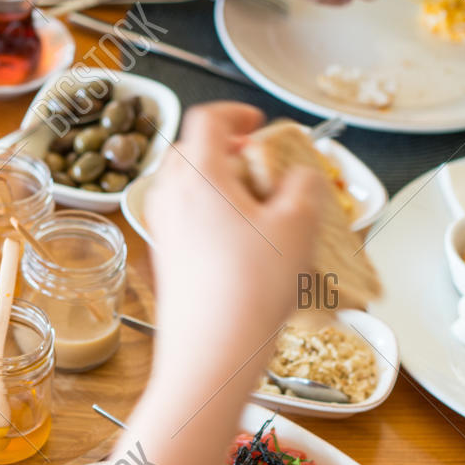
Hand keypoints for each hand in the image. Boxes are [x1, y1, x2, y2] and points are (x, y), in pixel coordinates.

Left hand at [143, 103, 323, 376]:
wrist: (211, 353)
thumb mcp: (299, 225)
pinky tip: (241, 243)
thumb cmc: (252, 288)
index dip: (236, 112)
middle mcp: (169, 197)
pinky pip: (184, 221)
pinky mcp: (163, 260)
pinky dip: (208, 217)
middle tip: (259, 165)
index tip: (257, 121)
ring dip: (217, 185)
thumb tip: (299, 177)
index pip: (207, 119)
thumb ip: (303, 185)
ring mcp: (161, 230)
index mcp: (198, 173)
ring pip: (185, 189)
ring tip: (257, 208)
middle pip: (190, 152)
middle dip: (225, 151)